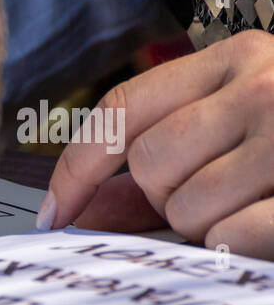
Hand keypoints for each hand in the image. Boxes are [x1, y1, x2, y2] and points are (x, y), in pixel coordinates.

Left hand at [42, 30, 273, 258]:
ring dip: (205, 226)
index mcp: (238, 57)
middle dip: (165, 197)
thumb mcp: (237, 127)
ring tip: (251, 205)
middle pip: (148, 163)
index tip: (52, 212)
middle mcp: (264, 85)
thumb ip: (159, 163)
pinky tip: (267, 227)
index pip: (122, 108)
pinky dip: (237, 247)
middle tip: (217, 196)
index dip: (76, 167)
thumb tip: (71, 209)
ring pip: (186, 208)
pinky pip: (228, 239)